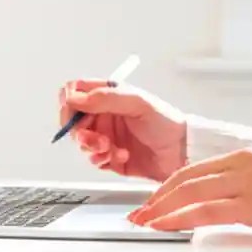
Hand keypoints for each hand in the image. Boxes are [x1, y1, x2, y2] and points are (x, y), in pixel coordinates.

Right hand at [58, 80, 186, 182]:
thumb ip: (105, 98)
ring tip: (111, 148)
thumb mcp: (138, 103)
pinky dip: (103, 159)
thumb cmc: (166, 123)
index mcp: (110, 96)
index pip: (76, 91)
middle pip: (74, 120)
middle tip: (96, 138)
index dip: (69, 101)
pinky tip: (121, 156)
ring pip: (81, 142)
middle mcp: (105, 115)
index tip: (73, 113)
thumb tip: (75, 98)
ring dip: (93, 147)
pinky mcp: (109, 157)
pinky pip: (94, 159)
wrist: (181, 153)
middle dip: (81, 131)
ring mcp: (106, 136)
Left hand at [126, 147, 251, 241]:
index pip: (194, 168)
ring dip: (162, 208)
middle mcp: (243, 163)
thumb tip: (212, 198)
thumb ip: (239, 184)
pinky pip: (207, 211)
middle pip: (187, 178)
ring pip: (191, 191)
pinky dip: (181, 218)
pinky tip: (166, 225)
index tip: (153, 201)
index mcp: (244, 156)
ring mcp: (247, 182)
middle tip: (140, 213)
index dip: (168, 186)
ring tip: (145, 222)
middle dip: (158, 198)